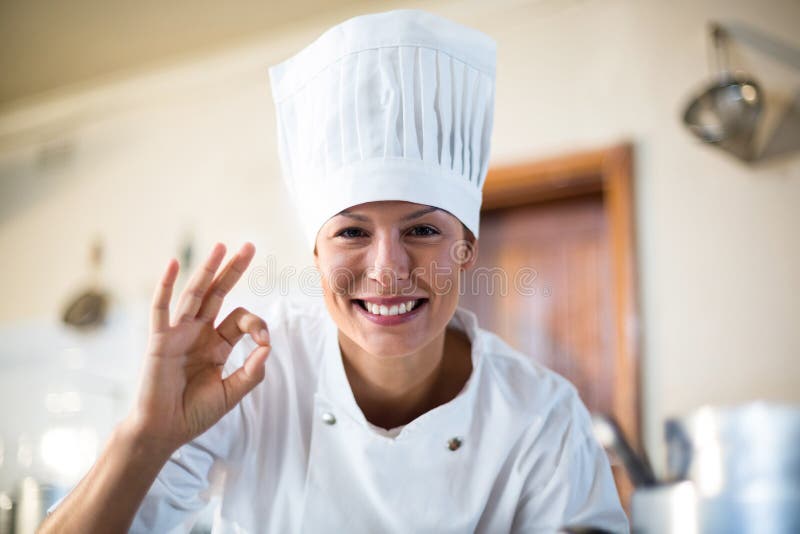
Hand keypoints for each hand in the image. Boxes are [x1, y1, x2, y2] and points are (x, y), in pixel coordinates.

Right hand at [127, 242, 270, 453]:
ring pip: (195, 294)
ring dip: (208, 269)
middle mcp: (198, 333)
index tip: (264, 343)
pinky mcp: (159, 341)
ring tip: (221, 246)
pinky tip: (173, 264)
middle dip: (234, 270)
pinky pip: (161, 309)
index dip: (257, 325)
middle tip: (249, 246)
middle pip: (218, 294)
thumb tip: (267, 347)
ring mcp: (178, 334)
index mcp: (216, 344)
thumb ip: (251, 372)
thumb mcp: (231, 393)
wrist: (164, 432)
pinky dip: (165, 286)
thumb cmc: (194, 414)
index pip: (240, 319)